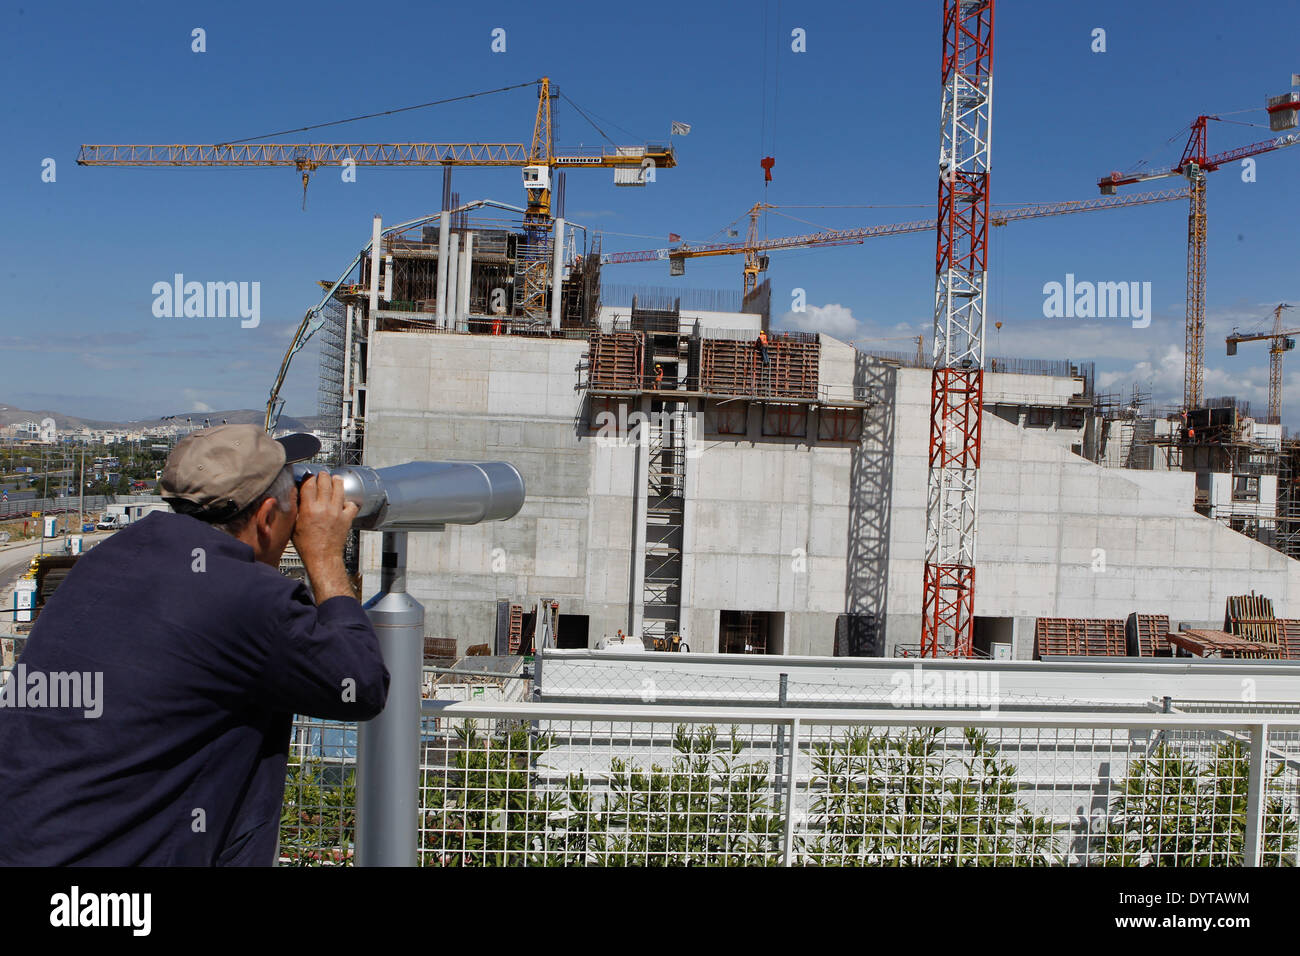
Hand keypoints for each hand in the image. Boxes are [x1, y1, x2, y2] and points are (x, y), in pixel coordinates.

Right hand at [292, 471, 358, 603]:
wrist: (322, 558)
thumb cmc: (307, 546)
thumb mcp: (294, 526)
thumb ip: (296, 510)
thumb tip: (296, 497)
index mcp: (308, 509)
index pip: (309, 484)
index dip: (308, 477)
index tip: (308, 476)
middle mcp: (324, 508)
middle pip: (325, 482)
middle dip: (322, 476)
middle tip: (322, 475)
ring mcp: (337, 512)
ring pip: (339, 489)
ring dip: (336, 481)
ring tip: (335, 479)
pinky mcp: (346, 519)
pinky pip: (351, 505)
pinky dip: (349, 502)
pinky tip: (344, 501)